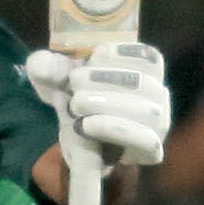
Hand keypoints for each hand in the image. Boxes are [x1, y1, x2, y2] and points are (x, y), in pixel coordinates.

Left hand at [25, 43, 170, 167]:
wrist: (80, 144)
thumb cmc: (78, 101)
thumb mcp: (56, 80)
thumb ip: (47, 67)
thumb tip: (44, 65)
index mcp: (146, 72)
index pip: (148, 58)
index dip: (121, 55)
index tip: (93, 57)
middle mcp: (158, 96)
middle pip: (144, 83)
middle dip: (105, 80)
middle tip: (74, 83)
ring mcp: (159, 124)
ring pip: (147, 112)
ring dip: (107, 104)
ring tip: (76, 104)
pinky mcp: (152, 150)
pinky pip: (144, 140)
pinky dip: (112, 129)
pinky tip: (85, 126)